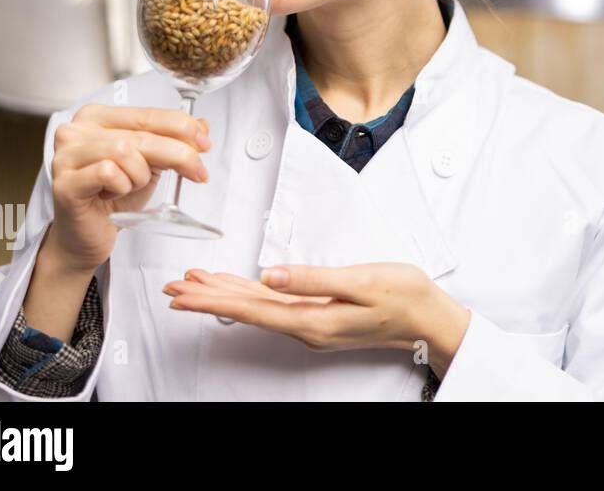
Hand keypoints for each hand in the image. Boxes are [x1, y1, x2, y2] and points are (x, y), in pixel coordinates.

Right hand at [46, 104, 211, 273]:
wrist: (86, 236)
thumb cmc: (113, 197)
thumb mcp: (149, 163)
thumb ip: (171, 141)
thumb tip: (202, 126)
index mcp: (96, 117)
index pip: (147, 113)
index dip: (181, 126)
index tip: (204, 142)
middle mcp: (76, 131)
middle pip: (140, 134)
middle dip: (178, 153)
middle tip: (197, 171)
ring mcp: (65, 156)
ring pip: (124, 151)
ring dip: (140, 175)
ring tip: (132, 186)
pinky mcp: (64, 183)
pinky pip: (108, 173)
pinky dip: (122, 186)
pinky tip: (113, 195)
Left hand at [163, 264, 472, 376]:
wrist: (429, 317)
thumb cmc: (403, 296)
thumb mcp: (361, 282)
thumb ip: (314, 279)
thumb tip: (271, 276)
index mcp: (312, 320)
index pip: (251, 308)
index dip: (213, 299)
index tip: (183, 294)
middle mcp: (307, 327)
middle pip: (247, 310)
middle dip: (208, 298)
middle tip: (174, 287)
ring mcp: (313, 323)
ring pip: (258, 308)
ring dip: (225, 295)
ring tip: (194, 286)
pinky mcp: (321, 315)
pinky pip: (275, 305)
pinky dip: (251, 295)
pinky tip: (241, 289)